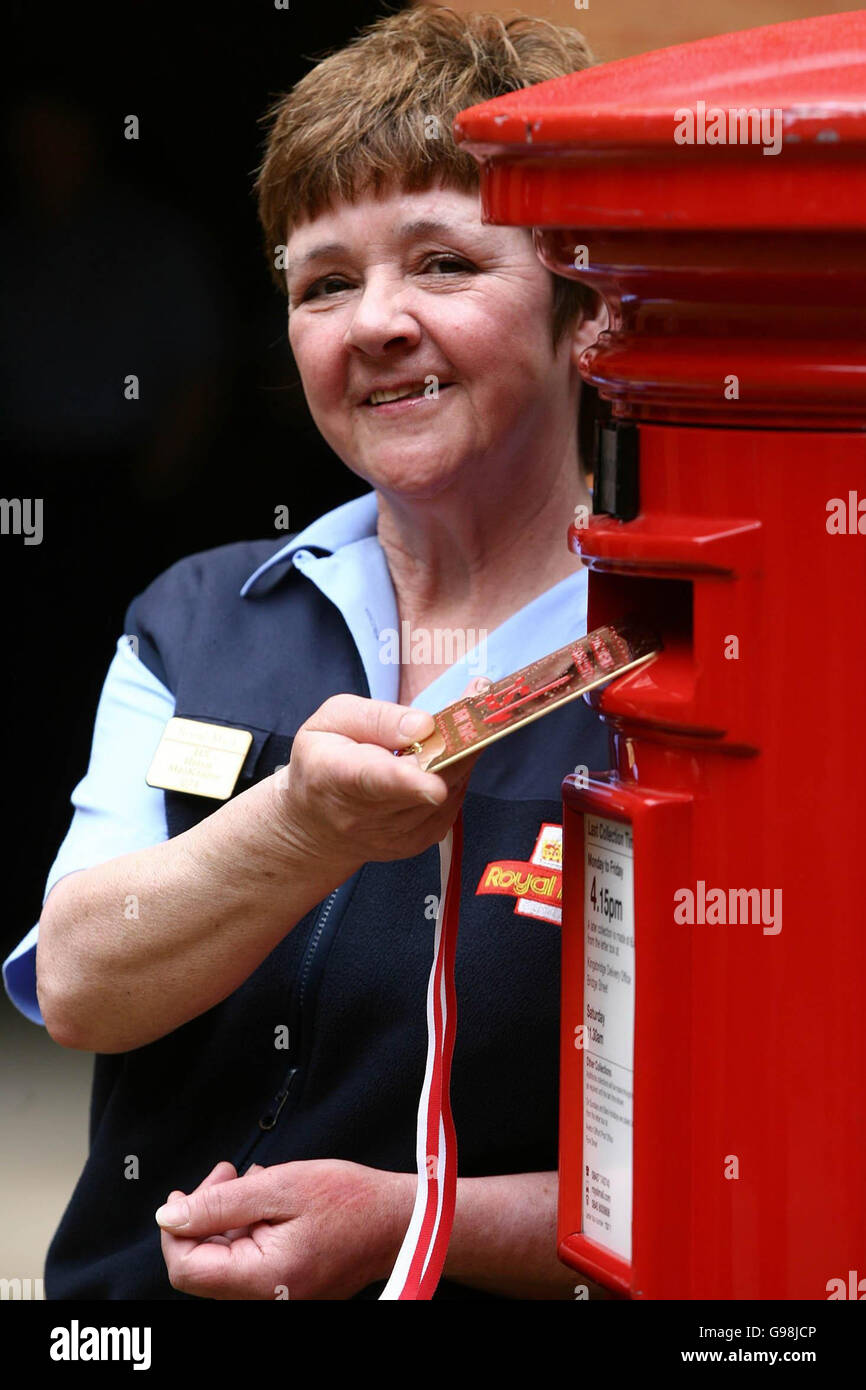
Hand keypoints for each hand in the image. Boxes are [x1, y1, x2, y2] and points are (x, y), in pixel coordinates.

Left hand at [157, 1158, 414, 1299]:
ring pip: (224, 1260)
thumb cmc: (350, 1200)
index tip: (187, 1192)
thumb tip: (170, 1216)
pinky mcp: (286, 1287)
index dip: (177, 1228)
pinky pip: (248, 1261)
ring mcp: (277, 1297)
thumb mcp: (280, 1186)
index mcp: (263, 1278)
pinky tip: (266, 1200)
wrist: (399, 1220)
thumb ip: (219, 1203)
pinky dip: (248, 1228)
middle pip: (203, 1265)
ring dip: (227, 1217)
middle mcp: (267, 1298)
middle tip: (226, 1174)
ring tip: (253, 1182)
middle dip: (204, 1215)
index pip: (186, 1268)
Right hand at [264, 679, 487, 876]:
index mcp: (335, 774)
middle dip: (457, 745)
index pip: (373, 780)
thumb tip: (424, 725)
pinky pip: (452, 807)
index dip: (407, 782)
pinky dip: (457, 778)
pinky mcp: (413, 844)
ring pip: (447, 792)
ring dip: (463, 756)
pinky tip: (447, 758)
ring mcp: (390, 835)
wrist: (316, 821)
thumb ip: (378, 718)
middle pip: (425, 783)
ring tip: (462, 726)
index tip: (435, 784)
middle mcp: (362, 814)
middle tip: (473, 708)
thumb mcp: (334, 718)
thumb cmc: (324, 758)